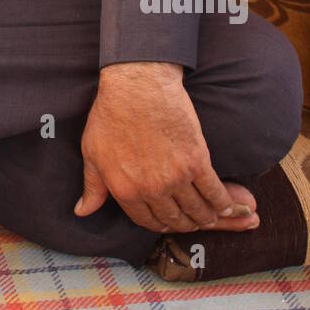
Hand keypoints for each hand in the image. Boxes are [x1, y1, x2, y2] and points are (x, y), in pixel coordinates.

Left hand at [75, 61, 258, 233]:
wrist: (136, 85)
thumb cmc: (111, 115)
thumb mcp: (92, 153)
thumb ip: (92, 187)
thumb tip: (83, 211)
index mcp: (125, 191)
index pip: (148, 222)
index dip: (161, 224)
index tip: (169, 221)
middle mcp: (151, 190)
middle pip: (175, 220)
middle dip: (186, 223)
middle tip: (194, 219)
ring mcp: (176, 177)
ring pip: (198, 210)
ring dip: (207, 217)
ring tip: (212, 215)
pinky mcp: (197, 161)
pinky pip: (214, 192)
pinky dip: (223, 202)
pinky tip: (226, 204)